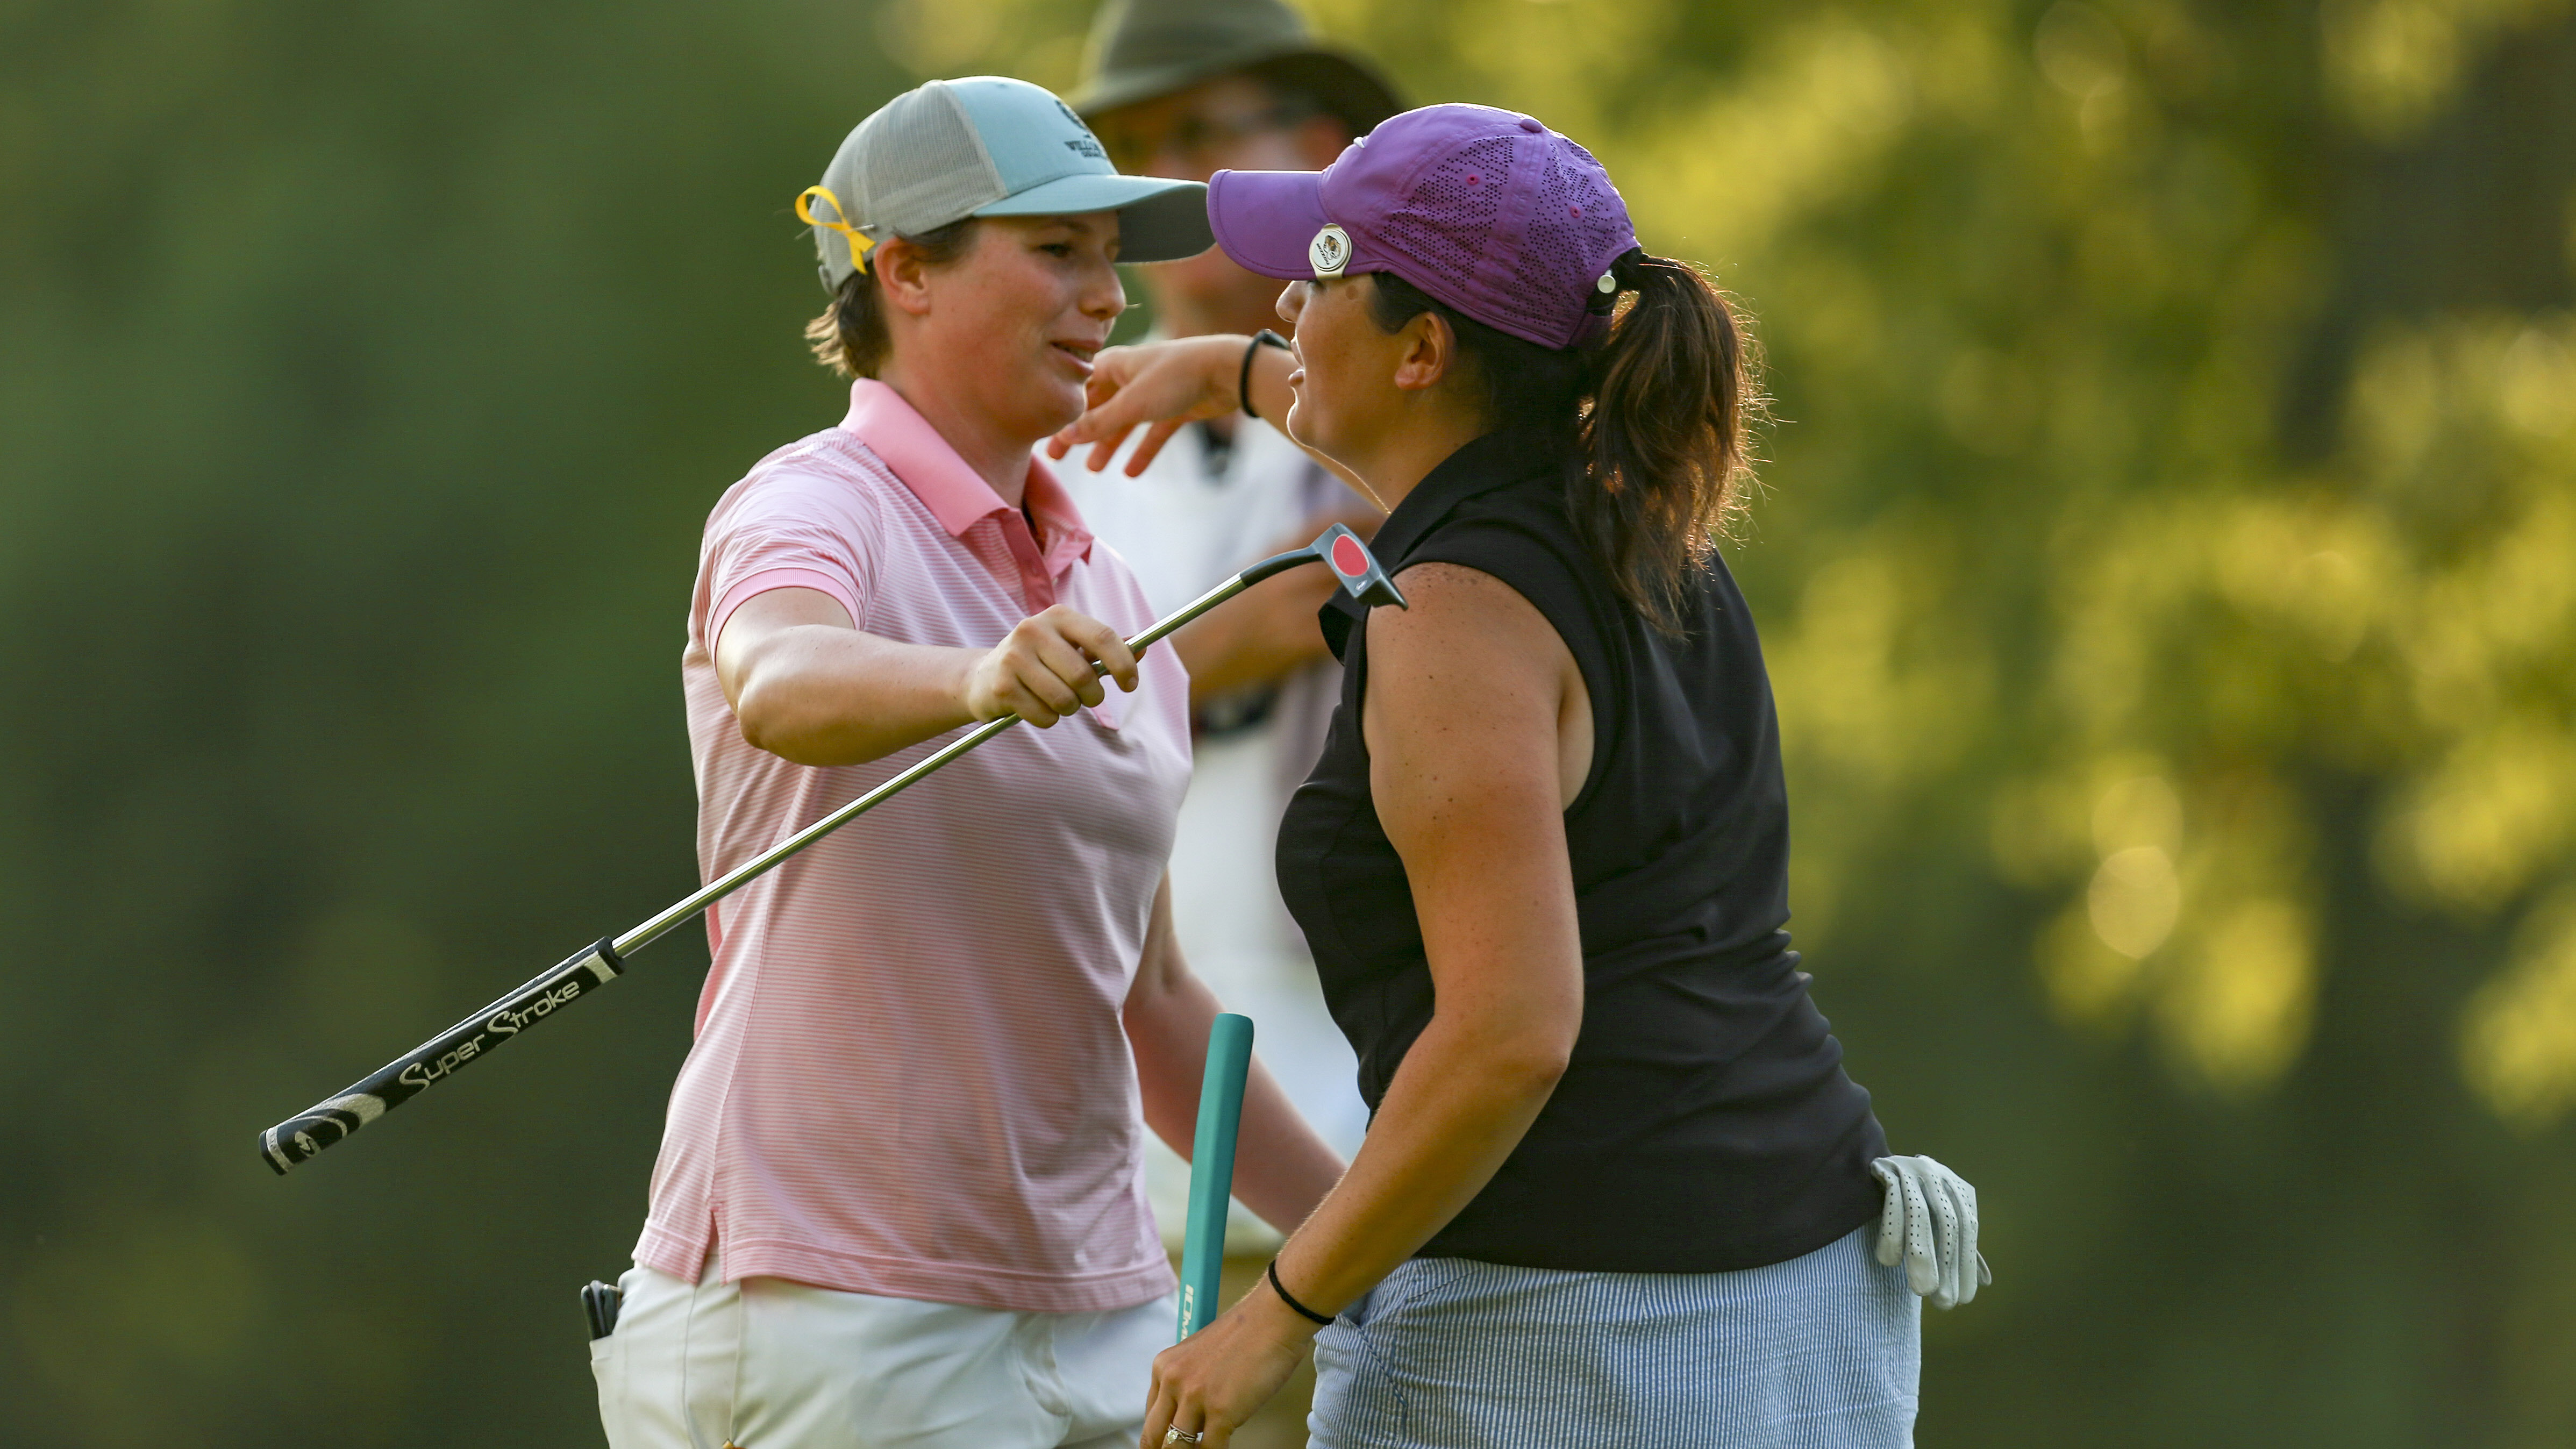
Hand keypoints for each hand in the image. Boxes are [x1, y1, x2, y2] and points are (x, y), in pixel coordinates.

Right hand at [960, 605, 1138, 726]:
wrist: (984, 676)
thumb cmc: (1039, 661)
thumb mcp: (1070, 646)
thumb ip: (1104, 648)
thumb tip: (1143, 648)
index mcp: (1058, 616)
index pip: (1103, 637)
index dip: (1124, 664)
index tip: (1130, 685)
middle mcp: (1033, 630)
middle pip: (1084, 676)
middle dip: (1093, 696)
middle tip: (1086, 698)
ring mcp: (1014, 657)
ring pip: (1065, 699)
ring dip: (1070, 709)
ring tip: (1057, 700)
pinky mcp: (1001, 686)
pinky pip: (1044, 716)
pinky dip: (1048, 719)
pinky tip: (1035, 706)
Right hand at [1047, 335, 1253, 476]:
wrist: (1228, 371)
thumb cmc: (1176, 377)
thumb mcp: (1132, 404)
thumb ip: (1098, 423)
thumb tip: (1066, 435)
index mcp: (1113, 364)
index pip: (1079, 391)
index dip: (1062, 414)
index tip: (1047, 437)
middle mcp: (1130, 376)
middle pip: (1098, 408)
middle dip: (1080, 432)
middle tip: (1058, 457)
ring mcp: (1153, 392)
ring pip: (1124, 423)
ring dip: (1109, 445)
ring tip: (1094, 469)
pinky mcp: (1175, 406)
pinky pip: (1152, 432)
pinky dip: (1142, 451)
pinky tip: (1131, 472)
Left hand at [1140, 1279, 1318, 1448]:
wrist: (1275, 1318)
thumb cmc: (1248, 1336)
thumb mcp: (1200, 1355)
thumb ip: (1188, 1383)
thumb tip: (1190, 1418)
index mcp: (1164, 1367)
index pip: (1150, 1416)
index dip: (1159, 1438)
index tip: (1168, 1445)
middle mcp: (1172, 1381)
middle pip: (1154, 1436)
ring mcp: (1195, 1396)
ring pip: (1177, 1447)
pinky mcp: (1221, 1411)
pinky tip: (1224, 1448)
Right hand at [1870, 1154, 1989, 1308]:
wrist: (1880, 1163)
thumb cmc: (1914, 1198)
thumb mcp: (1942, 1219)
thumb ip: (1961, 1246)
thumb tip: (1986, 1281)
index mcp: (1959, 1190)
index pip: (1967, 1231)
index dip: (1966, 1264)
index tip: (1963, 1299)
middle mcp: (1941, 1177)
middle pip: (1948, 1224)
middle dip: (1948, 1265)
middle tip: (1945, 1303)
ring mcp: (1914, 1169)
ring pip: (1920, 1215)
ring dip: (1922, 1255)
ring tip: (1921, 1291)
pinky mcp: (1887, 1166)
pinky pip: (1892, 1202)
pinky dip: (1891, 1233)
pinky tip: (1888, 1262)